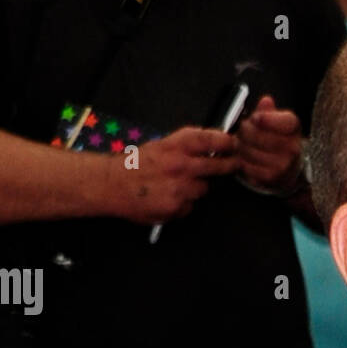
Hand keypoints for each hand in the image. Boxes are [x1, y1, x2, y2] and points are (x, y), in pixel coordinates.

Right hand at [112, 126, 239, 224]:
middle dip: (229, 166)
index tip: (234, 145)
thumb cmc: (135, 164)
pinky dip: (183, 203)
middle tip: (234, 165)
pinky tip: (168, 197)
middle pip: (218, 167)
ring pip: (204, 189)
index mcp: (177, 145)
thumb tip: (212, 146)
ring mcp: (180, 188)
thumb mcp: (160, 145)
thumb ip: (186, 146)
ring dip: (197, 188)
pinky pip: (189, 206)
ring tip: (177, 184)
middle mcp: (181, 165)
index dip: (228, 143)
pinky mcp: (176, 207)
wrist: (112, 184)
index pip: (212, 140)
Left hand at [236, 95, 302, 192]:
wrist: (287, 169)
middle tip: (242, 130)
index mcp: (294, 128)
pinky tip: (245, 156)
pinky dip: (242, 161)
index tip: (255, 118)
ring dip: (241, 146)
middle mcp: (293, 147)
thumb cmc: (278, 141)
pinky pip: (248, 165)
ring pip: (250, 150)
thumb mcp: (276, 121)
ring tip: (242, 143)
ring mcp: (283, 164)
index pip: (283, 121)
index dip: (265, 118)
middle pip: (259, 134)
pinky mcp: (271, 177)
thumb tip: (266, 101)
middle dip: (245, 131)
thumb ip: (268, 110)